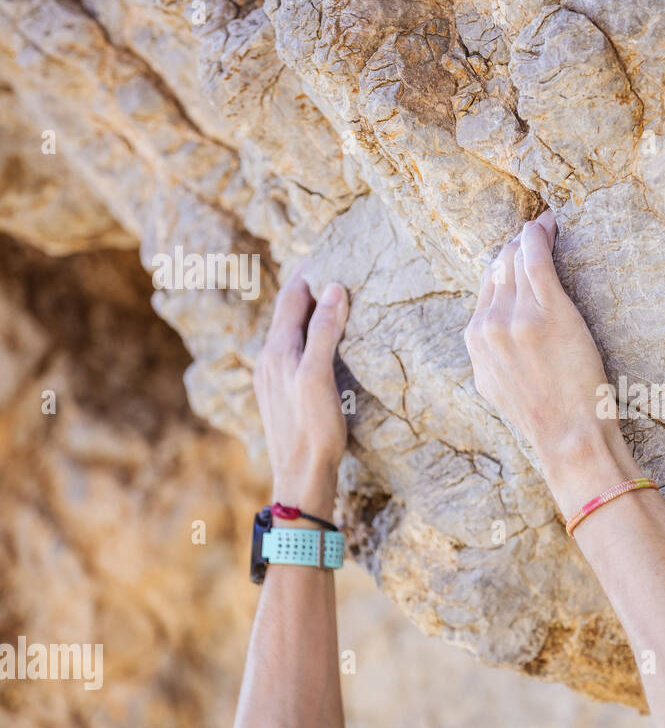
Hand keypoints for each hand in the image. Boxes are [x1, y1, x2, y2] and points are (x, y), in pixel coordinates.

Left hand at [253, 265, 349, 516]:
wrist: (301, 477)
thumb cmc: (314, 429)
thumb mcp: (319, 376)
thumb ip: (323, 332)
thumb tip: (333, 288)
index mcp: (277, 351)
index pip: (293, 298)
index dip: (309, 273)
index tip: (327, 251)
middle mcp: (269, 360)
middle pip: (288, 313)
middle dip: (308, 289)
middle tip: (331, 268)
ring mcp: (272, 378)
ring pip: (289, 332)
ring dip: (308, 313)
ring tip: (330, 298)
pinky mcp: (282, 394)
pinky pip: (293, 351)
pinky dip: (308, 335)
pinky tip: (321, 342)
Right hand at [464, 211, 641, 512]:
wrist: (568, 435)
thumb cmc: (547, 418)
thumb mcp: (499, 389)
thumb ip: (491, 358)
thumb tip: (495, 341)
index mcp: (475, 344)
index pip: (484, 290)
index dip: (500, 267)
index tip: (516, 253)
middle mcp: (487, 326)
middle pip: (496, 270)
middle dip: (513, 248)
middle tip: (535, 232)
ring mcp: (515, 316)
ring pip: (515, 260)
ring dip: (529, 237)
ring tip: (545, 225)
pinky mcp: (547, 309)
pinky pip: (536, 257)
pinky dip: (540, 236)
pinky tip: (550, 224)